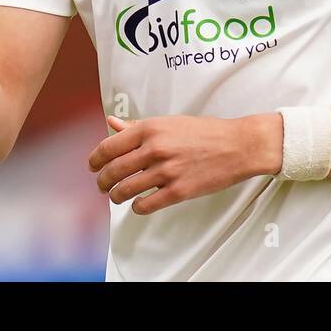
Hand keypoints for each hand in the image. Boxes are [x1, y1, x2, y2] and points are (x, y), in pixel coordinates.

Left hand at [88, 113, 278, 214]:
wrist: (237, 145)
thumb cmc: (204, 132)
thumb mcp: (168, 122)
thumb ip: (137, 126)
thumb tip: (112, 123)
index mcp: (149, 128)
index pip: (109, 147)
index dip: (95, 160)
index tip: (92, 166)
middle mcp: (154, 148)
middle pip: (113, 170)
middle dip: (102, 181)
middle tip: (102, 186)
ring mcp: (166, 170)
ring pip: (126, 190)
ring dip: (116, 196)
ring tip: (117, 196)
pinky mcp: (178, 191)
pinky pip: (146, 204)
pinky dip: (137, 207)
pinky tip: (139, 205)